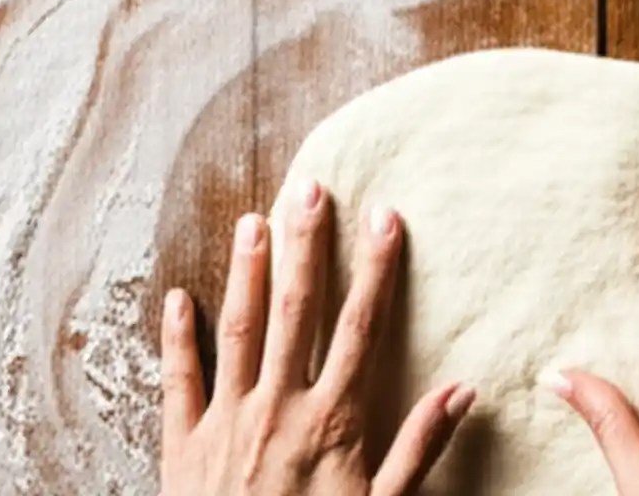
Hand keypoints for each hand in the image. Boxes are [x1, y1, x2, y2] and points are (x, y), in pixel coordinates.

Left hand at [159, 180, 474, 495]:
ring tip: (253, 220)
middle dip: (307, 246)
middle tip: (311, 190)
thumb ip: (419, 448)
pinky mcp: (182, 444)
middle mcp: (279, 406)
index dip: (376, 269)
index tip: (385, 219)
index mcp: (332, 420)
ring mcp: (227, 421)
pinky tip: (177, 296)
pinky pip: (179, 380)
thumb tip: (462, 390)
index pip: (361, 327)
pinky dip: (176, 337)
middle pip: (297, 311)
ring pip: (239, 331)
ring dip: (247, 273)